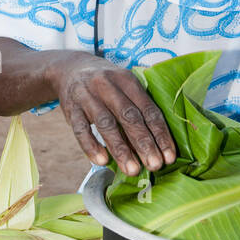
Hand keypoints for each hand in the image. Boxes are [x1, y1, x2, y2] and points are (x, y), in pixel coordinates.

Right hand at [50, 54, 176, 174]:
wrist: (70, 69)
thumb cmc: (106, 86)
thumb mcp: (123, 88)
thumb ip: (137, 112)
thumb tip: (155, 148)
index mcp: (128, 80)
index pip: (148, 110)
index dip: (160, 134)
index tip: (169, 157)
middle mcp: (108, 85)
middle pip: (129, 117)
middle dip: (144, 143)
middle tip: (155, 166)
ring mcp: (87, 96)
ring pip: (106, 124)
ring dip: (121, 149)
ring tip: (133, 170)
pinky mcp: (71, 108)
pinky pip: (81, 129)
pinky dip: (91, 146)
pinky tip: (102, 162)